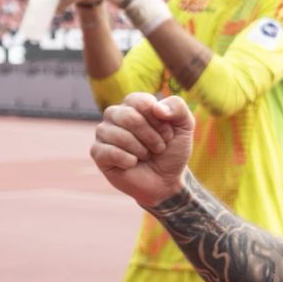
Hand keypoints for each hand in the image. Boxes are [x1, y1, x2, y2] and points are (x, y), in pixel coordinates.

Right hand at [91, 92, 192, 207]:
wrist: (165, 180)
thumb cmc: (172, 151)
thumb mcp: (185, 126)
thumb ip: (178, 107)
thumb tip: (156, 107)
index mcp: (134, 104)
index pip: (140, 101)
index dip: (158, 120)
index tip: (169, 134)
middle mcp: (115, 115)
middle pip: (128, 117)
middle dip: (151, 136)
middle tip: (160, 147)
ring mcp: (104, 133)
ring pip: (118, 134)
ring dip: (141, 149)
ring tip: (147, 155)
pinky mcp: (97, 152)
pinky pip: (109, 152)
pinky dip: (128, 160)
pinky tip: (133, 163)